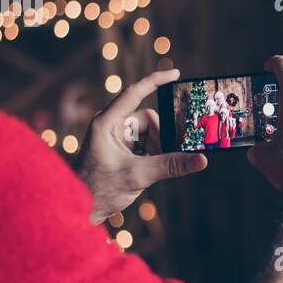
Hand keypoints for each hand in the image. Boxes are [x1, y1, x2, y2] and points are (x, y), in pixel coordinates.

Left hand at [76, 68, 206, 223]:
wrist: (81, 208)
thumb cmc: (100, 190)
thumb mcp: (139, 176)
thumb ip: (171, 165)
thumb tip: (201, 160)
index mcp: (107, 123)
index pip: (134, 93)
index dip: (155, 81)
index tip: (176, 74)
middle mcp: (110, 126)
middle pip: (148, 119)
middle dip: (161, 137)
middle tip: (170, 154)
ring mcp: (115, 138)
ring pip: (149, 133)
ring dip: (157, 149)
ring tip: (154, 167)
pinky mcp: (119, 149)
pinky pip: (144, 144)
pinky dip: (152, 154)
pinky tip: (149, 169)